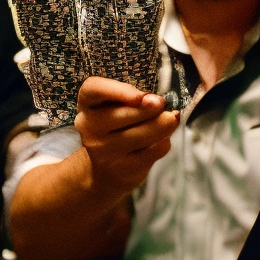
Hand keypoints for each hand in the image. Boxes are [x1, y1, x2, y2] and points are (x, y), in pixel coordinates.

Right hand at [76, 76, 177, 198]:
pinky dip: (163, 143)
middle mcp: (89, 127)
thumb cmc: (116, 127)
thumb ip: (135, 100)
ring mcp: (104, 152)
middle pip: (121, 115)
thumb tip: (160, 102)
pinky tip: (164, 138)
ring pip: (139, 135)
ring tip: (172, 119)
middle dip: (148, 109)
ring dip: (162, 125)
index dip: (117, 90)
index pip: (93, 89)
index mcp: (87, 104)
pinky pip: (151, 152)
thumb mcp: (117, 107)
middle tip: (163, 103)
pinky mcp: (122, 169)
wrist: (106, 169)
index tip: (141, 95)